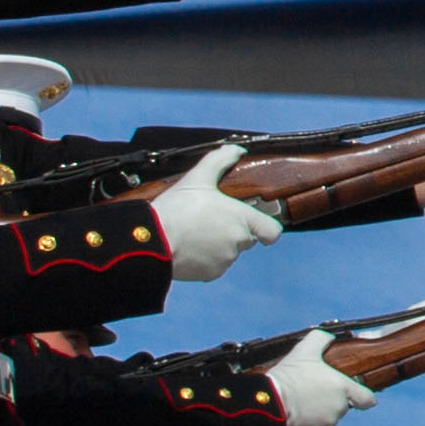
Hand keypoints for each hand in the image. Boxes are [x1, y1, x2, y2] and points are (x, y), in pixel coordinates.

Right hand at [152, 144, 285, 281]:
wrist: (152, 242)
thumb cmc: (177, 209)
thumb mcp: (198, 177)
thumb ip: (220, 160)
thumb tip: (236, 150)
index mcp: (241, 220)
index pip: (272, 230)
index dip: (265, 224)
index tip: (254, 218)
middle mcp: (238, 242)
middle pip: (247, 237)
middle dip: (234, 229)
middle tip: (212, 218)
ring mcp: (225, 260)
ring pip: (230, 251)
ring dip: (219, 243)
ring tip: (196, 230)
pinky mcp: (210, 274)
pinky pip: (215, 264)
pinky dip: (206, 256)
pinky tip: (190, 244)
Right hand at [266, 327, 373, 425]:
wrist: (270, 403)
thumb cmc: (290, 376)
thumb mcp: (306, 350)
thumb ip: (321, 339)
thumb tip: (328, 337)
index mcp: (342, 388)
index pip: (367, 398)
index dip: (362, 396)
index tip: (357, 395)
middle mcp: (339, 408)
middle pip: (342, 405)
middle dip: (330, 399)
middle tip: (312, 389)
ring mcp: (326, 424)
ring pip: (327, 417)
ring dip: (318, 410)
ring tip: (300, 399)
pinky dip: (307, 423)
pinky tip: (295, 411)